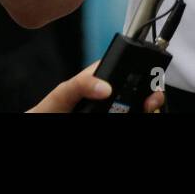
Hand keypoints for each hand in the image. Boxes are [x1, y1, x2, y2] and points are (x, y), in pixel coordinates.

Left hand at [27, 60, 165, 112]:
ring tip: (144, 111)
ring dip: (145, 109)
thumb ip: (82, 83)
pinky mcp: (116, 117)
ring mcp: (114, 110)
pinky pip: (132, 115)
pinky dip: (140, 115)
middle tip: (149, 104)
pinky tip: (138, 115)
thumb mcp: (63, 91)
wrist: (43, 124)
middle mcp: (111, 94)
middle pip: (141, 91)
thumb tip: (105, 86)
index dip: (143, 74)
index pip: (129, 69)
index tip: (148, 83)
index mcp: (101, 78)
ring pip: (140, 108)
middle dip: (151, 96)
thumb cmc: (51, 109)